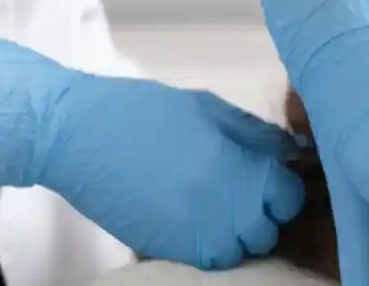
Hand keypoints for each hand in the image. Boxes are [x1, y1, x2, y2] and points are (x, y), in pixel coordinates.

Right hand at [0, 28, 304, 268]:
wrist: (78, 134)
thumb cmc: (143, 111)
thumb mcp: (207, 107)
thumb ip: (253, 133)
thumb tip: (291, 150)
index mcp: (239, 168)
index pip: (290, 197)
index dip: (281, 187)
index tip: (264, 176)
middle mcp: (224, 208)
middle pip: (267, 230)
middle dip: (260, 214)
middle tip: (237, 191)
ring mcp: (194, 235)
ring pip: (238, 252)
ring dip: (234, 234)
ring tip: (213, 207)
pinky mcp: (166, 250)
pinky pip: (206, 261)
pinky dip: (206, 246)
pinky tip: (191, 219)